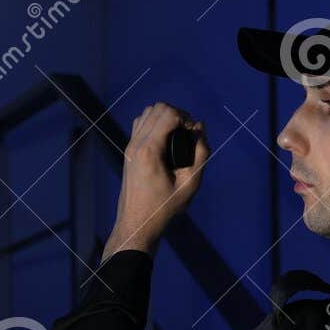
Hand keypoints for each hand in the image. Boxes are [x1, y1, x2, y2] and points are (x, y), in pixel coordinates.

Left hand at [102, 102, 210, 259]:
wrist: (137, 222)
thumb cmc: (164, 207)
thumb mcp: (190, 184)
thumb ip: (201, 154)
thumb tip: (200, 128)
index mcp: (150, 150)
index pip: (168, 113)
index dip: (186, 118)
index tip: (194, 134)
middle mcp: (136, 144)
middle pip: (157, 107)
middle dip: (177, 114)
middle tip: (188, 132)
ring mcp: (129, 146)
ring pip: (147, 112)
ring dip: (165, 116)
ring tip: (178, 134)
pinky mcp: (128, 150)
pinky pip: (140, 124)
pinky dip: (155, 123)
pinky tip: (166, 140)